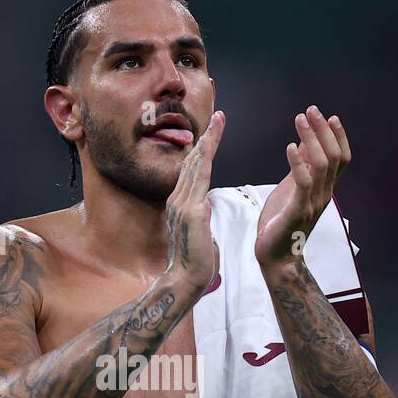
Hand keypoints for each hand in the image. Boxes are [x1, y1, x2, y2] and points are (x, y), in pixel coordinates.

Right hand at [163, 110, 225, 298]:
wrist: (184, 281)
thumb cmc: (194, 263)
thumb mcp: (199, 233)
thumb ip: (200, 216)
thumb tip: (205, 206)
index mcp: (181, 204)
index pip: (193, 171)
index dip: (203, 150)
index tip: (212, 134)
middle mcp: (178, 199)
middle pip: (194, 161)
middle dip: (207, 137)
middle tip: (219, 116)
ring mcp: (183, 204)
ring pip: (196, 164)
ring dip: (208, 141)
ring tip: (219, 121)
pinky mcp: (191, 211)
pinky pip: (200, 179)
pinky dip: (206, 159)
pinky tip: (210, 144)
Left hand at [254, 106, 350, 268]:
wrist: (276, 258)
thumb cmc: (281, 223)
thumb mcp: (291, 189)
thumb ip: (300, 169)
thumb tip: (304, 143)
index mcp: (324, 190)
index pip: (341, 159)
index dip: (339, 137)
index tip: (330, 116)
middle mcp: (323, 194)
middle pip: (333, 157)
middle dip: (324, 130)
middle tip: (312, 110)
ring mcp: (312, 203)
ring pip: (321, 165)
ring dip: (311, 139)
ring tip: (300, 119)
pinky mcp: (297, 210)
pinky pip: (303, 183)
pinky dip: (297, 162)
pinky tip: (290, 147)